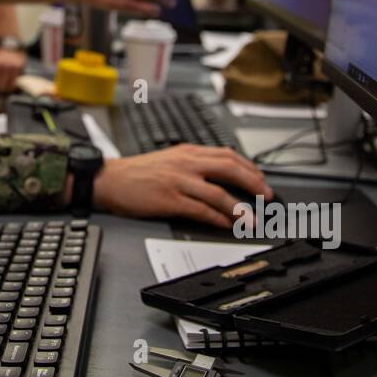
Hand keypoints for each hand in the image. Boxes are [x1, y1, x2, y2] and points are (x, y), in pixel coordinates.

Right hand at [92, 144, 272, 228]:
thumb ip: (194, 164)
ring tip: (251, 219)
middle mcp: (186, 163)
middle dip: (253, 183)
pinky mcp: (170, 199)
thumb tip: (220, 178)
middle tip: (266, 196)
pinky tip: (226, 224)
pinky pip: (200, 209)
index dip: (249, 168)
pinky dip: (217, 218)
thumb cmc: (137, 173)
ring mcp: (178, 181)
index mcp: (187, 152)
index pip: (227, 155)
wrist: (109, 180)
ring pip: (218, 192)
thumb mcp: (169, 159)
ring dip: (239, 208)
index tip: (261, 180)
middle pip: (229, 169)